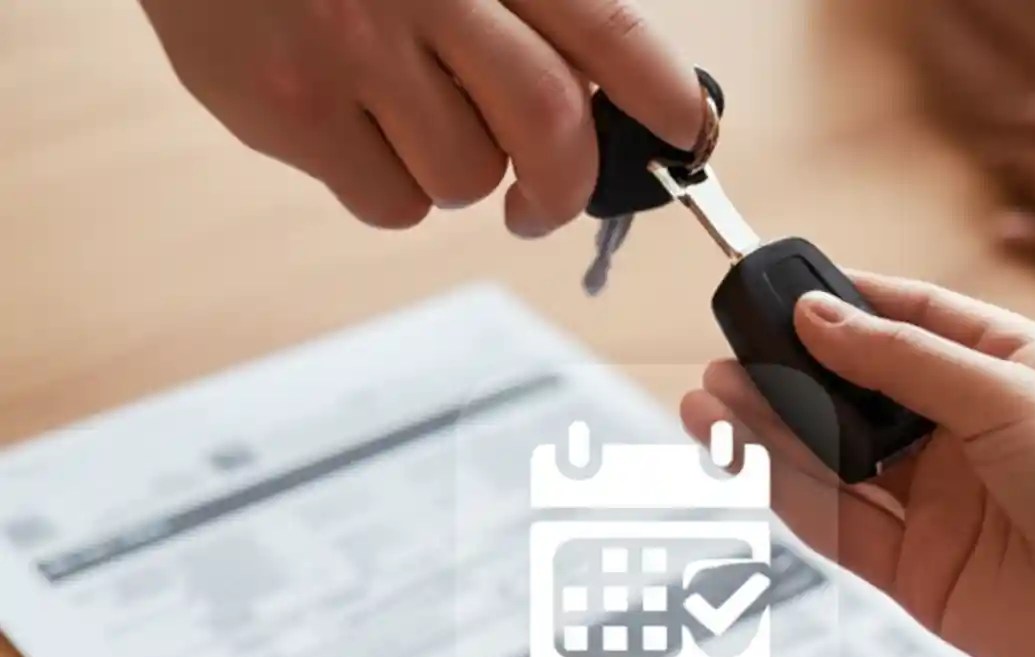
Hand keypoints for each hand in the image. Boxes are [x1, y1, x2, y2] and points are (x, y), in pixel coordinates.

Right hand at [140, 0, 701, 233]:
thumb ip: (522, 6)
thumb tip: (601, 98)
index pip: (603, 27)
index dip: (661, 93)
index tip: (688, 138)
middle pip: (549, 124)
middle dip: (566, 184)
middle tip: (547, 203)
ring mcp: (352, 52)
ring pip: (466, 177)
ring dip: (462, 173)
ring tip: (409, 122)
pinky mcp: (291, 110)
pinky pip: (390, 205)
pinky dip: (394, 191)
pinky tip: (358, 135)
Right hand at [680, 272, 1034, 656]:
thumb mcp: (1012, 393)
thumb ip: (905, 359)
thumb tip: (822, 316)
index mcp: (1009, 371)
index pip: (913, 320)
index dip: (850, 303)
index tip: (789, 289)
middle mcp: (966, 433)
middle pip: (859, 390)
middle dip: (793, 371)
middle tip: (731, 349)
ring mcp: (936, 500)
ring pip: (834, 454)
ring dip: (771, 425)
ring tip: (711, 395)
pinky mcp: (911, 563)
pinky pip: (834, 519)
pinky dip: (783, 487)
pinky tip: (743, 453)